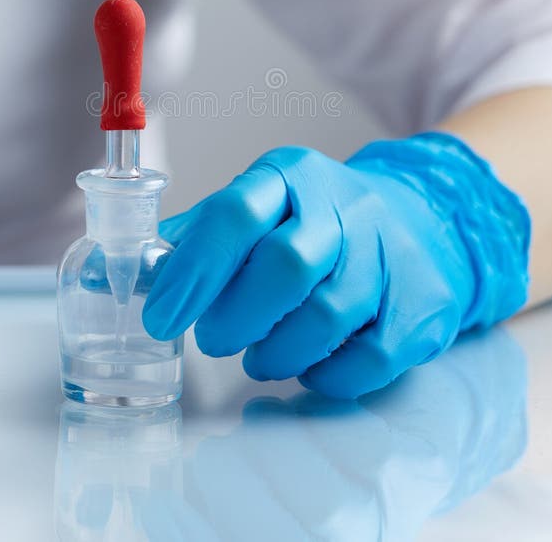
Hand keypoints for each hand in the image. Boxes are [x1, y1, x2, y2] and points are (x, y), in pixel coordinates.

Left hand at [143, 133, 528, 397]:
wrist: (419, 221)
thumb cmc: (318, 222)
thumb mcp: (260, 206)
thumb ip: (199, 237)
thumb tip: (129, 274)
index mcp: (289, 177)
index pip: (235, 213)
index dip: (193, 271)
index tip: (161, 317)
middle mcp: (343, 206)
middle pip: (286, 266)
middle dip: (237, 317)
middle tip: (215, 339)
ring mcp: (389, 254)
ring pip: (326, 317)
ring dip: (277, 353)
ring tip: (260, 356)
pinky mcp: (421, 304)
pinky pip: (369, 358)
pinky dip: (327, 375)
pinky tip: (310, 365)